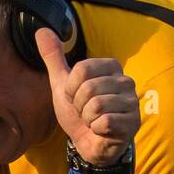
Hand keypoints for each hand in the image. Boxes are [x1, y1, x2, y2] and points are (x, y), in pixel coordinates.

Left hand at [36, 28, 139, 166]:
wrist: (89, 144)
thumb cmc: (78, 114)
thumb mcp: (62, 85)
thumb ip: (53, 58)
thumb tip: (41, 29)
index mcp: (110, 67)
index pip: (81, 70)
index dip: (70, 89)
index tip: (75, 98)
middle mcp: (125, 80)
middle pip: (88, 88)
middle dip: (79, 106)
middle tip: (84, 113)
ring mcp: (132, 101)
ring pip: (96, 106)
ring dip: (87, 119)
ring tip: (93, 121)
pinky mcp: (133, 122)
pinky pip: (104, 122)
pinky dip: (96, 130)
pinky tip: (102, 131)